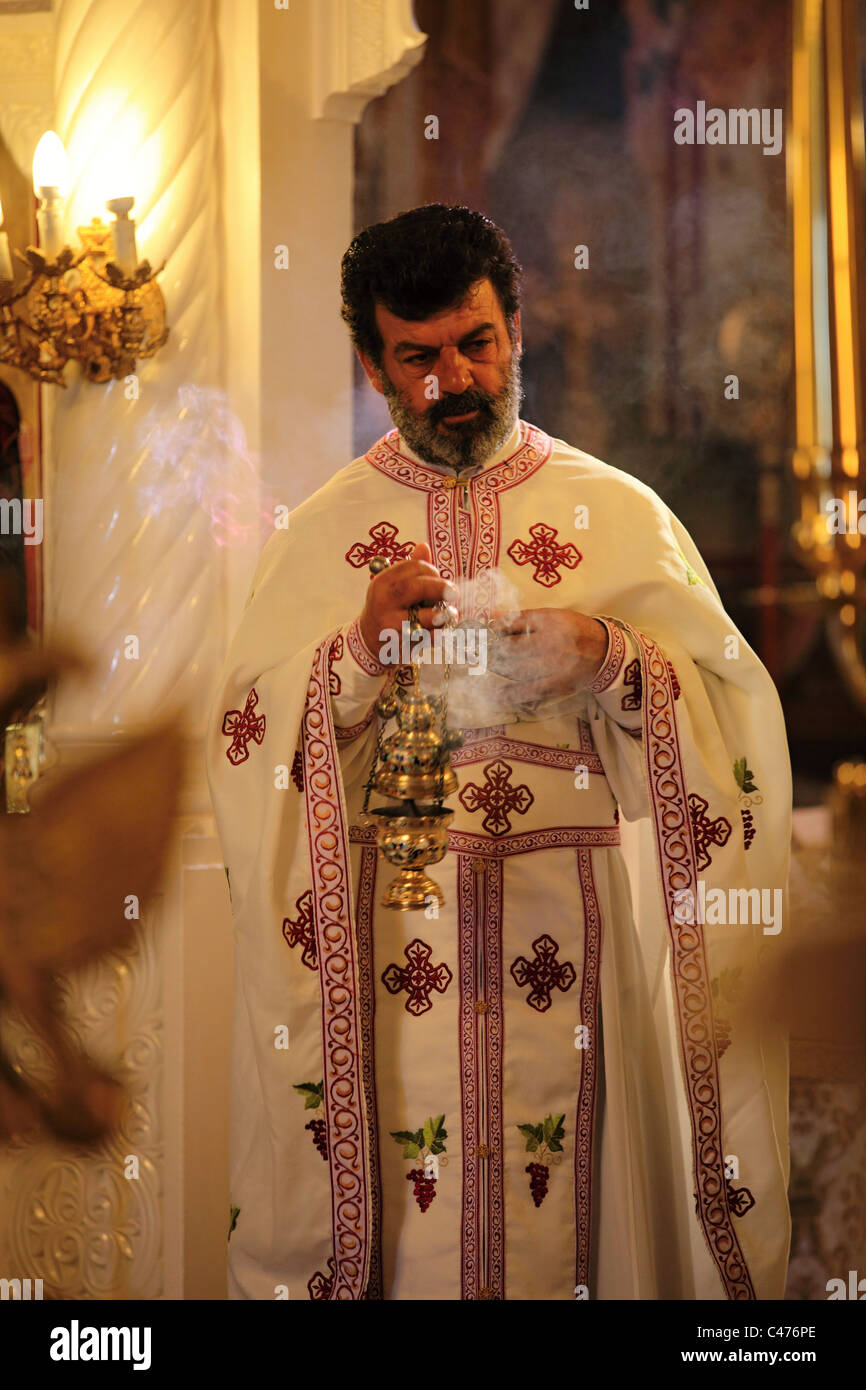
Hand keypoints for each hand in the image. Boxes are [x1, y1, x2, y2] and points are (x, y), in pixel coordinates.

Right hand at [359, 542, 457, 658]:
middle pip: (417, 587)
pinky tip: (441, 631)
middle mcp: (384, 600)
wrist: (369, 639)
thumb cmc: (388, 608)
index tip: (438, 578)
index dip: (432, 571)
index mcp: (384, 581)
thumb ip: (411, 569)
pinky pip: (426, 636)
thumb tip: (423, 546)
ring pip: (423, 615)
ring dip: (442, 614)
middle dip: (440, 588)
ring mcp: (390, 622)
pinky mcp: (399, 641)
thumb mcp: (394, 586)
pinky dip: (438, 634)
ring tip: (450, 614)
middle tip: (454, 592)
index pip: (413, 568)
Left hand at [488, 608, 606, 703]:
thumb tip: (493, 617)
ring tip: (485, 666)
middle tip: (478, 653)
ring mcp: (553, 665)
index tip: (486, 633)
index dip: (495, 630)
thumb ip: (523, 618)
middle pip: (510, 648)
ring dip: (496, 669)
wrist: (604, 652)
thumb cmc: (574, 630)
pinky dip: (511, 695)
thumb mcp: (552, 616)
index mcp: (549, 620)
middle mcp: (550, 642)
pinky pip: (529, 691)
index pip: (513, 624)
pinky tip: (498, 695)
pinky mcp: (557, 684)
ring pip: (516, 669)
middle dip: (490, 651)